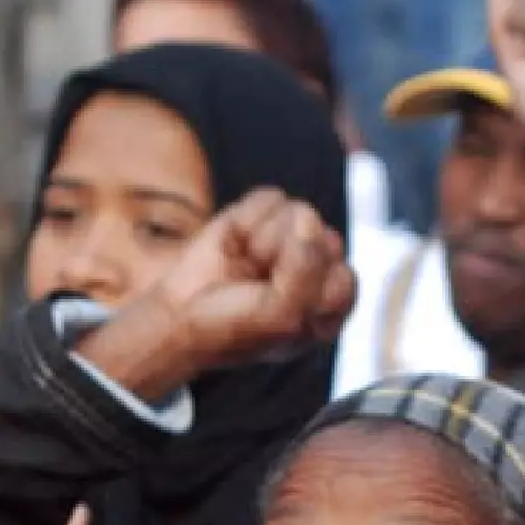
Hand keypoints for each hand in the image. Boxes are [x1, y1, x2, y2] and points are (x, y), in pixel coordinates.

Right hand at [145, 188, 356, 372]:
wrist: (180, 313)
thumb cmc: (233, 326)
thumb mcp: (279, 316)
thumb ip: (306, 269)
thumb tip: (306, 214)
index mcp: (332, 303)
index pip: (343, 278)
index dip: (307, 288)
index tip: (277, 308)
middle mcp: (320, 266)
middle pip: (324, 240)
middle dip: (283, 262)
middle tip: (258, 285)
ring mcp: (294, 236)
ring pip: (299, 214)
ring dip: (262, 243)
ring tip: (247, 266)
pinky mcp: (266, 213)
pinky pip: (270, 199)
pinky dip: (245, 221)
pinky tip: (236, 246)